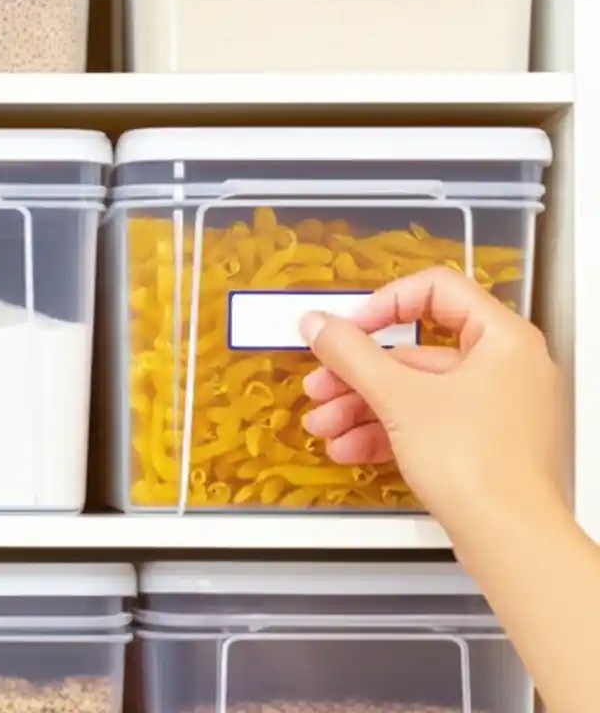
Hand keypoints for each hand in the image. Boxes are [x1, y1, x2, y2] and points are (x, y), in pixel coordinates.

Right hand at [298, 267, 566, 527]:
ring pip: (415, 393)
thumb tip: (318, 324)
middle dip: (357, 373)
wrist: (509, 537)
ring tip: (324, 426)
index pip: (438, 290)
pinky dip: (385, 433)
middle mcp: (506, 368)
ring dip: (361, 408)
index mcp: (502, 339)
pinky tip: (349, 449)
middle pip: (416, 351)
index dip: (384, 304)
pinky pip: (426, 425)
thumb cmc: (479, 464)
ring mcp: (496, 409)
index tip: (349, 330)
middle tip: (321, 384)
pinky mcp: (482, 446)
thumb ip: (351, 354)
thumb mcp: (399, 397)